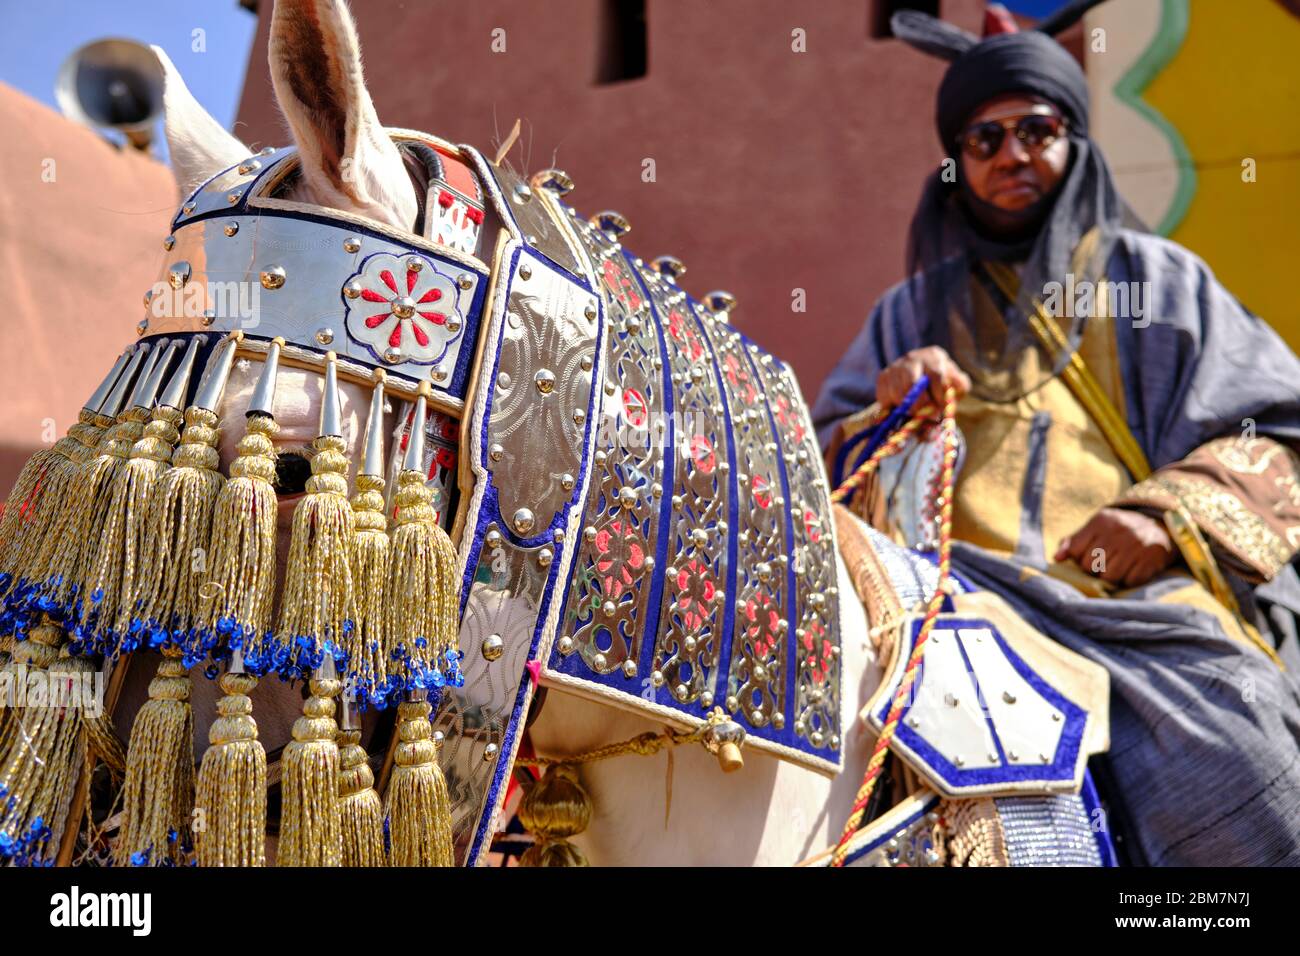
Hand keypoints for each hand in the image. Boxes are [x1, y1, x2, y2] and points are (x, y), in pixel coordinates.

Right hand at [875, 346, 970, 410]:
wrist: (922, 380)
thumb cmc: (942, 385)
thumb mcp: (956, 386)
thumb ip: (959, 388)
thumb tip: (952, 390)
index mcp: (934, 355)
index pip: (935, 374)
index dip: (938, 393)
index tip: (941, 407)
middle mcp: (913, 357)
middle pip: (912, 383)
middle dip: (920, 404)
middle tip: (925, 415)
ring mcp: (896, 366)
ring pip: (897, 392)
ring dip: (906, 408)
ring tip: (915, 413)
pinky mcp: (883, 376)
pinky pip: (885, 396)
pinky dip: (893, 407)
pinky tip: (903, 407)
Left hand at [1054, 507, 1176, 586]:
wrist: (1160, 525)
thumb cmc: (1119, 531)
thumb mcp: (1096, 528)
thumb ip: (1074, 541)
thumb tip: (1057, 558)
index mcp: (1101, 521)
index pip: (1075, 551)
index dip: (1079, 559)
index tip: (1088, 557)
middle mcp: (1118, 531)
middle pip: (1090, 566)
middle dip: (1094, 569)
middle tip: (1105, 563)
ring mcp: (1136, 546)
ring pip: (1109, 577)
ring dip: (1111, 577)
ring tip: (1118, 567)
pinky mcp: (1150, 560)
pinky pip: (1130, 581)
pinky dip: (1129, 580)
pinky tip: (1133, 569)